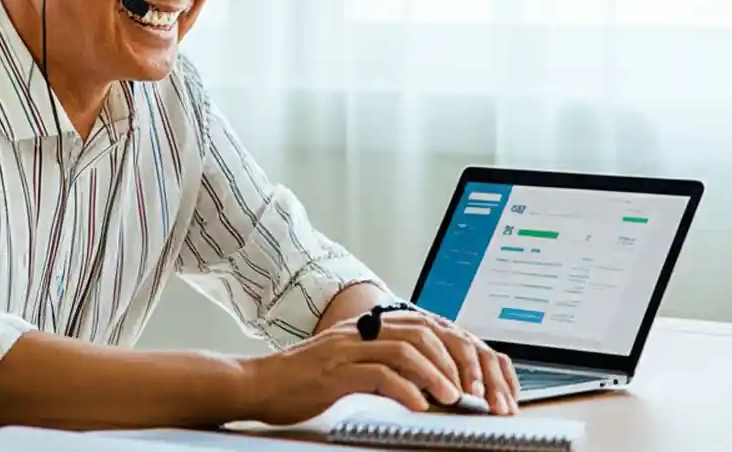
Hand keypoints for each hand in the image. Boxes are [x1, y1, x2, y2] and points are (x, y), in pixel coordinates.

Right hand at [238, 309, 519, 424]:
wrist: (257, 384)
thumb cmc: (303, 381)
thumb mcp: (350, 367)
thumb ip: (382, 366)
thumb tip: (424, 384)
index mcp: (368, 328)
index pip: (425, 326)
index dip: (455, 348)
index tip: (475, 376)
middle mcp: (361, 331)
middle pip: (423, 332)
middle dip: (455, 360)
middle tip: (472, 390)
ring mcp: (347, 349)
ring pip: (405, 349)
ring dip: (436, 374)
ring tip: (453, 397)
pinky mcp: (334, 371)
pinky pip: (378, 374)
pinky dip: (405, 389)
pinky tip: (419, 405)